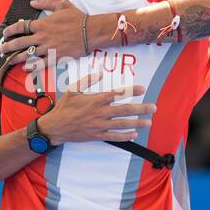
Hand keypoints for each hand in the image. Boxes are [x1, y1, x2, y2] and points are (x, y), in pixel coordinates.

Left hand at [0, 0, 86, 63]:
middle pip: (20, 42)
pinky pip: (41, 64)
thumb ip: (46, 2)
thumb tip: (33, 2)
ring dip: (16, 58)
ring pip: (28, 55)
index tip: (5, 33)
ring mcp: (48, 48)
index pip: (21, 27)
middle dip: (8, 46)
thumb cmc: (77, 18)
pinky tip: (26, 69)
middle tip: (2, 48)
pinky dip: (32, 67)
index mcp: (42, 24)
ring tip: (9, 61)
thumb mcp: (61, 5)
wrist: (90, 31)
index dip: (10, 30)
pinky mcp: (55, 57)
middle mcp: (42, 37)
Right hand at [37, 68, 155, 144]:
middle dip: (141, 109)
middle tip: (153, 108)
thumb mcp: (73, 89)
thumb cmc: (64, 107)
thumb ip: (88, 80)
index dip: (131, 91)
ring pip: (122, 124)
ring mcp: (100, 125)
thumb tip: (101, 72)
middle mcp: (100, 112)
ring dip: (137, 123)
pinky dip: (125, 136)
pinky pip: (114, 137)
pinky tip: (134, 135)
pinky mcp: (97, 135)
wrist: (55, 127)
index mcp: (96, 99)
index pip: (118, 94)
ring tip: (149, 123)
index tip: (143, 89)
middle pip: (125, 110)